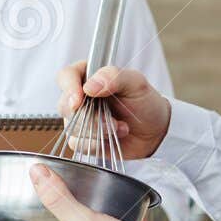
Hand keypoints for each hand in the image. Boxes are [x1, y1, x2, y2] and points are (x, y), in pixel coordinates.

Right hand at [57, 62, 171, 159]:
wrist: (154, 131)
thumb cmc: (144, 101)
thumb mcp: (136, 82)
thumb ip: (114, 76)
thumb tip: (90, 86)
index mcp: (88, 75)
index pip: (66, 76)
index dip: (69, 88)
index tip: (79, 100)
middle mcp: (79, 97)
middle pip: (66, 106)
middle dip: (91, 117)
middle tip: (113, 121)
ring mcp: (78, 119)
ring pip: (73, 127)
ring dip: (99, 131)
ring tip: (121, 127)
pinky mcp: (82, 139)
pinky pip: (79, 144)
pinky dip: (99, 143)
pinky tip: (114, 137)